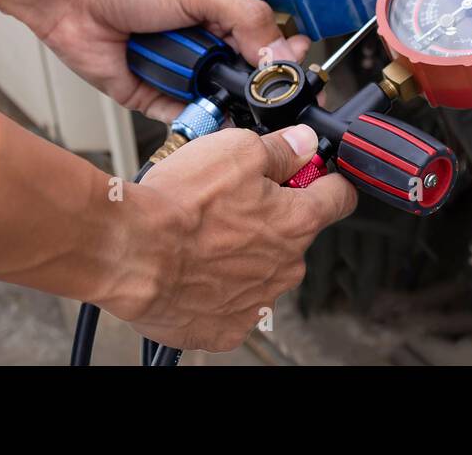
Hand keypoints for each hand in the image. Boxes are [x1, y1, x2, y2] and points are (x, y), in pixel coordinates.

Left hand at [38, 0, 309, 121]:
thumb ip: (247, 19)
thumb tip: (284, 51)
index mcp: (224, 19)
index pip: (270, 47)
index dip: (286, 65)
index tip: (300, 80)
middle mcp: (207, 50)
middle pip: (250, 83)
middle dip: (262, 94)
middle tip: (274, 102)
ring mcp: (183, 77)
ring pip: (222, 105)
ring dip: (231, 110)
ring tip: (241, 111)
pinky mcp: (156, 99)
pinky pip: (186, 121)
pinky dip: (199, 124)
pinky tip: (210, 123)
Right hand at [117, 123, 356, 350]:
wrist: (130, 253)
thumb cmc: (180, 204)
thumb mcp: (237, 150)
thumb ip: (280, 148)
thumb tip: (303, 143)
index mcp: (298, 221)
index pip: (341, 197)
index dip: (328, 180)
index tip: (314, 175)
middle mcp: (286, 266)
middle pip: (294, 234)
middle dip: (271, 216)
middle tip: (231, 201)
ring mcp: (257, 302)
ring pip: (261, 269)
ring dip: (241, 253)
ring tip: (202, 235)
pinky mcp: (225, 329)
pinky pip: (231, 304)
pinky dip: (216, 288)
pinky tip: (192, 268)